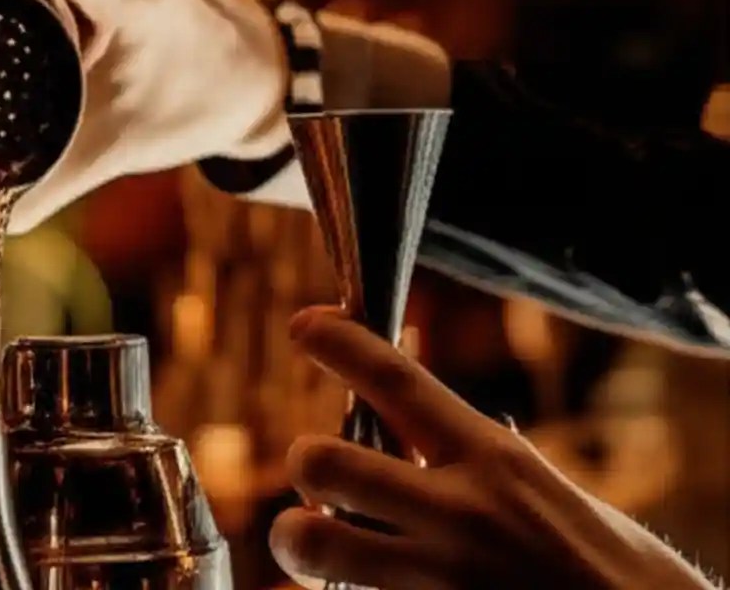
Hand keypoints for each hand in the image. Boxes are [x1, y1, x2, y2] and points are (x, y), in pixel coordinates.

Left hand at [273, 307, 718, 589]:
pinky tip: (364, 586)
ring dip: (294, 537)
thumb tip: (395, 409)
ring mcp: (441, 577)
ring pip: (313, 542)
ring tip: (307, 539)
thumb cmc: (593, 559)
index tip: (304, 323)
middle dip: (303, 461)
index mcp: (492, 459)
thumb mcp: (532, 485)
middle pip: (326, 461)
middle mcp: (460, 513)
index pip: (399, 381)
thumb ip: (461, 452)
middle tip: (313, 473)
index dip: (342, 344)